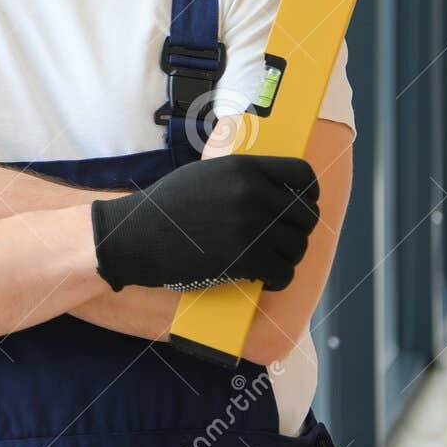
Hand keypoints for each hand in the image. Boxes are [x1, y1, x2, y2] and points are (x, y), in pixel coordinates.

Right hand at [89, 154, 319, 291]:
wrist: (136, 236)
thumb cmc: (167, 207)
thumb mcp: (206, 175)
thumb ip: (243, 178)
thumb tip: (278, 190)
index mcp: (245, 168)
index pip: (304, 175)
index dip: (310, 194)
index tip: (301, 206)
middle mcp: (253, 194)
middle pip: (307, 215)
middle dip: (297, 230)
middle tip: (280, 240)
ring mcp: (251, 227)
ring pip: (298, 247)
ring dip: (287, 257)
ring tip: (269, 260)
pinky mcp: (245, 259)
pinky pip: (284, 272)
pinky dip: (278, 279)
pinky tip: (264, 278)